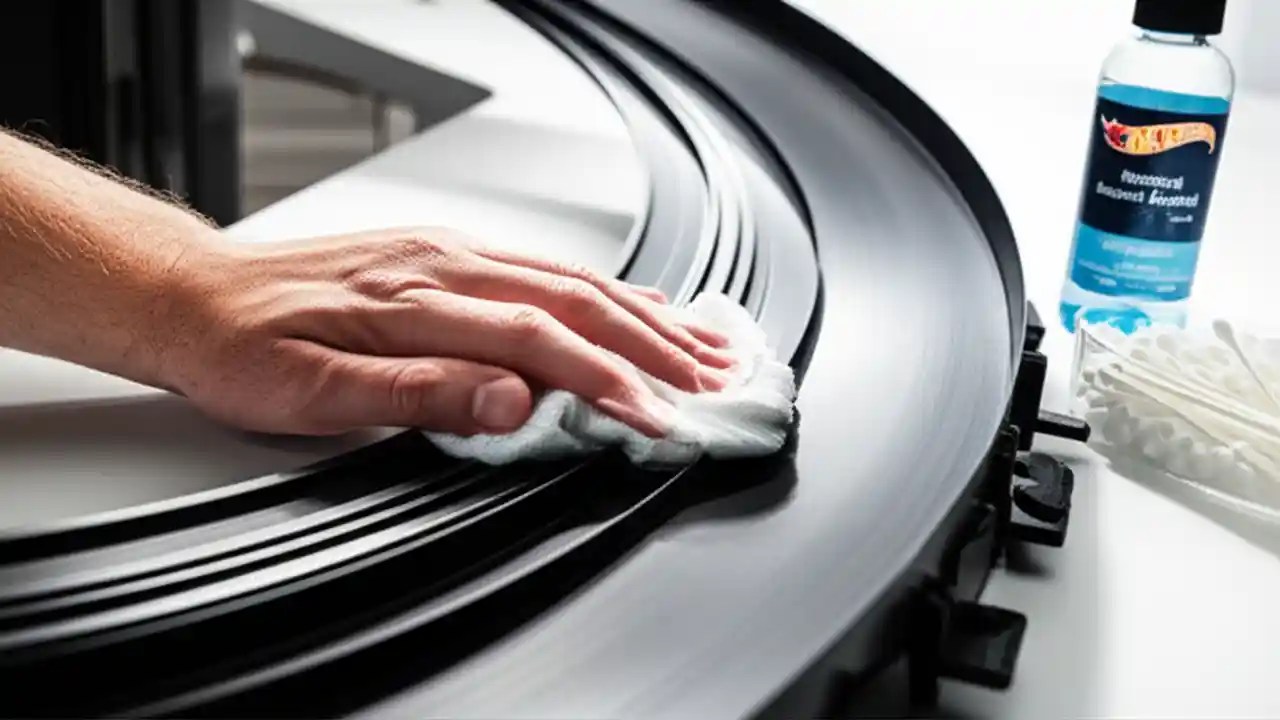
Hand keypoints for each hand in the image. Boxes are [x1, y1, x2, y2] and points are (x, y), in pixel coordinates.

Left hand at [158, 227, 734, 437]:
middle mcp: (445, 264)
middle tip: (711, 382)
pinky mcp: (447, 253)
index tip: (656, 415)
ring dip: (643, 312)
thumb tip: (508, 400)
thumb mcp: (313, 393)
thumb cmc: (246, 348)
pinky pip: (544, 266)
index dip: (608, 378)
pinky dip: (604, 287)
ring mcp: (450, 252)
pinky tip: (636, 299)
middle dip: (653, 344)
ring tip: (701, 343)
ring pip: (570, 277)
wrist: (197, 296)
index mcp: (417, 300)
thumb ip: (418, 393)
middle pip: (575, 299)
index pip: (539, 338)